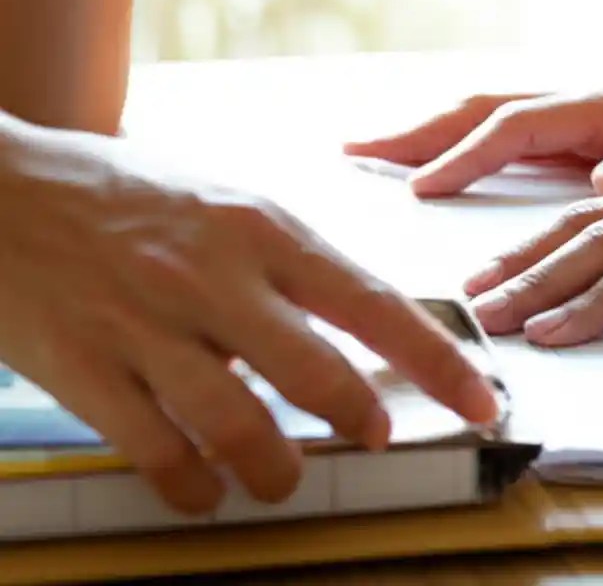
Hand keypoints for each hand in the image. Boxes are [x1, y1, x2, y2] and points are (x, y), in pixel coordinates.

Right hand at [0, 126, 496, 513]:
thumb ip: (292, 264)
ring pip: (241, 428)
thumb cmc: (127, 196)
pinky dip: (195, 489)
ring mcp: (146, 325)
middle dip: (362, 421)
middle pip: (319, 375)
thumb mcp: (228, 202)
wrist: (1, 187)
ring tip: (281, 477)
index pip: (375, 304)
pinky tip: (205, 487)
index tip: (483, 401)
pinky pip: (159, 454)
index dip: (440, 363)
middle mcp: (212, 276)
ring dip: (278, 471)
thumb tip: (366, 323)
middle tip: (376, 437)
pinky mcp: (85, 369)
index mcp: (262, 228)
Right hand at [344, 60, 602, 196]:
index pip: (524, 127)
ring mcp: (599, 112)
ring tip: (384, 155)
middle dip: (422, 132)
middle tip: (357, 154)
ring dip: (439, 133)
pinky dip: (478, 142)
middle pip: (491, 110)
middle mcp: (599, 103)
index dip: (467, 157)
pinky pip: (526, 131)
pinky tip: (462, 161)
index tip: (420, 187)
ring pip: (501, 116)